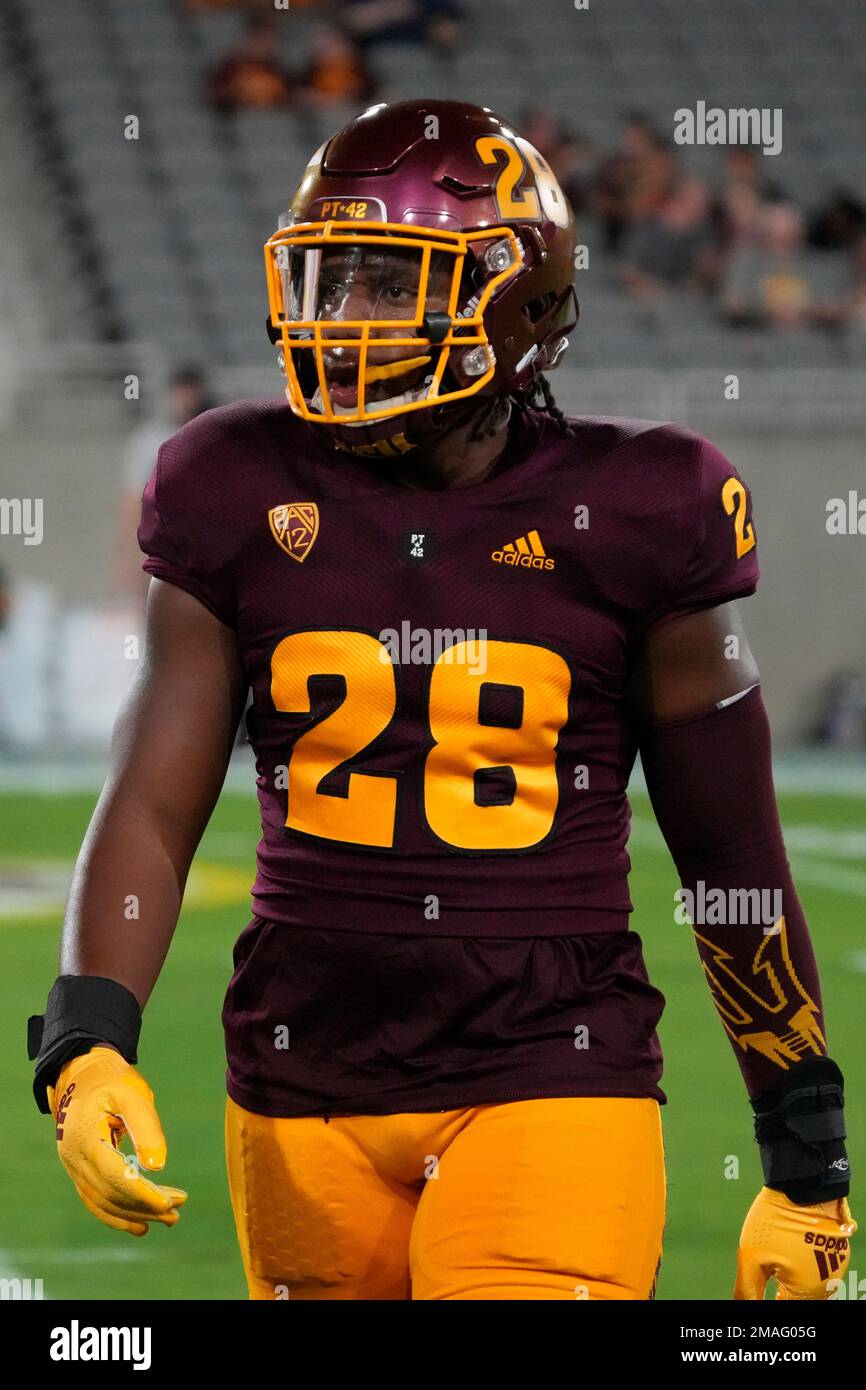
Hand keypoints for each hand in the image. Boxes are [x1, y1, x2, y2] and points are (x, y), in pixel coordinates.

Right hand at [47, 1045, 187, 1236]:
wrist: (82, 1074)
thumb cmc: (112, 1080)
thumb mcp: (133, 1093)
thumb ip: (146, 1127)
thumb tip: (157, 1166)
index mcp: (87, 1138)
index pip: (114, 1175)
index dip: (142, 1193)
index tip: (169, 1204)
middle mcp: (74, 1159)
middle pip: (110, 1194)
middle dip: (145, 1207)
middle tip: (178, 1212)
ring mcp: (73, 1168)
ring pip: (104, 1202)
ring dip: (136, 1214)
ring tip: (170, 1218)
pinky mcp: (79, 1171)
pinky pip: (96, 1201)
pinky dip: (118, 1216)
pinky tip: (141, 1226)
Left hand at [734, 1185, 855, 1299]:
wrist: (802, 1184)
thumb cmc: (775, 1220)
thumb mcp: (751, 1256)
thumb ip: (748, 1290)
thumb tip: (743, 1306)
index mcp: (806, 1291)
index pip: (784, 1309)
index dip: (768, 1303)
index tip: (762, 1290)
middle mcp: (826, 1286)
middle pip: (799, 1299)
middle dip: (783, 1293)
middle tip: (767, 1275)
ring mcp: (835, 1269)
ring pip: (811, 1287)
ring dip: (795, 1283)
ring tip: (778, 1262)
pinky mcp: (838, 1252)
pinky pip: (822, 1270)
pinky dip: (806, 1268)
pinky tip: (792, 1252)